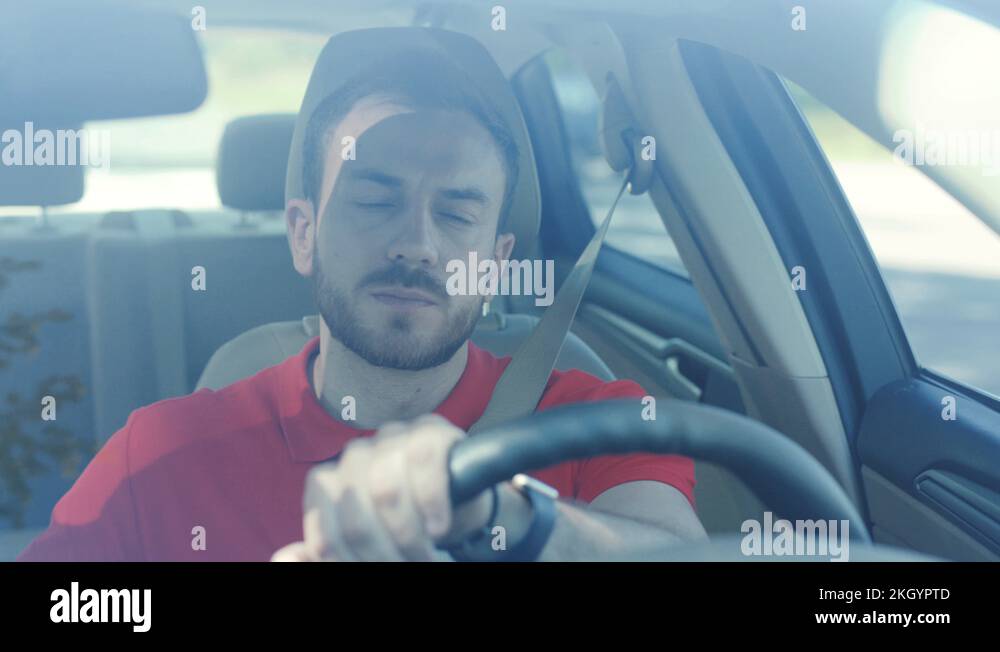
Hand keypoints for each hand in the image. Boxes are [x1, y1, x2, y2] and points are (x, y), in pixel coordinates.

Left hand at [271, 414, 492, 561]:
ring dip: (408, 535)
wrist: (461, 508)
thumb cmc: (408, 528)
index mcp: (329, 483)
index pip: (324, 532)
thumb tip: (286, 557)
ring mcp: (392, 438)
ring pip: (385, 490)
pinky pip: (422, 462)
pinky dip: (431, 503)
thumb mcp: (367, 544)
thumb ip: (330, 549)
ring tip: (426, 554)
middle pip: (354, 516)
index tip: (370, 573)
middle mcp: (355, 455)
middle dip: (381, 553)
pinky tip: (439, 526)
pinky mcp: (429, 431)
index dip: (346, 561)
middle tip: (406, 566)